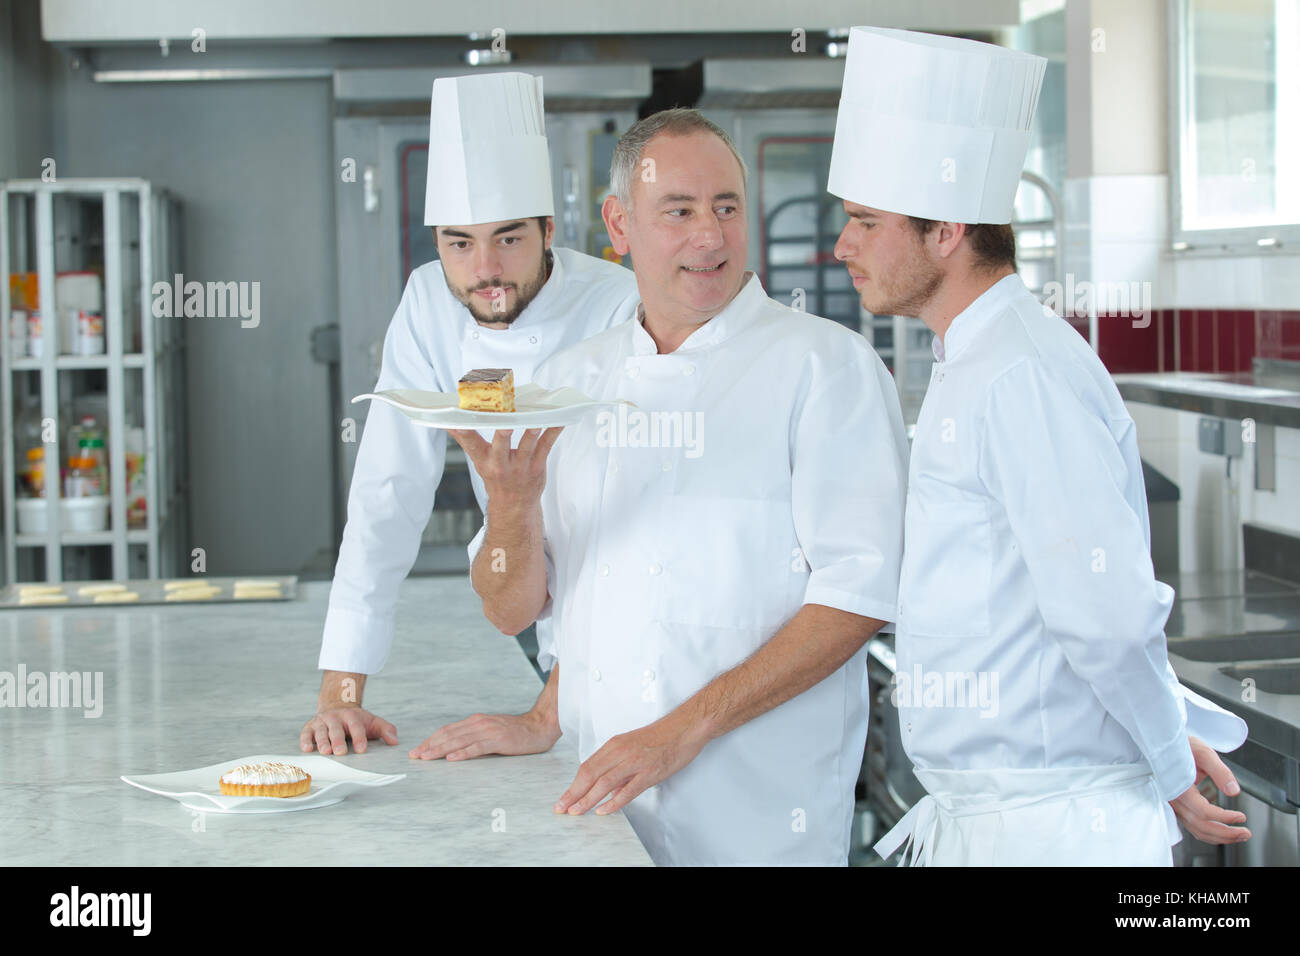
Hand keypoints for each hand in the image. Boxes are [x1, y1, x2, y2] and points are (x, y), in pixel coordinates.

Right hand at [300, 704, 397, 755]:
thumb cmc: (356, 720)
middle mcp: (335, 718)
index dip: (359, 737)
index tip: (362, 750)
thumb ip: (385, 729)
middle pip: (336, 729)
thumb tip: (395, 741)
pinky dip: (306, 740)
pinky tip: (307, 749)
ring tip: (325, 752)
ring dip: (322, 742)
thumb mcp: (372, 721)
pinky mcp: (310, 727)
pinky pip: (306, 734)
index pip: (356, 727)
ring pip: (321, 732)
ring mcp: (322, 722)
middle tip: (341, 752)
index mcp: (351, 716)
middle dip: (338, 740)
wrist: (336, 705)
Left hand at [409, 710, 560, 759]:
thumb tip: (456, 747)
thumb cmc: (516, 732)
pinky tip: (452, 759)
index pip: (448, 730)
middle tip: (415, 755)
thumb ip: (475, 735)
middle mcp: (479, 723)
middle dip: (430, 745)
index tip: (418, 749)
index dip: (431, 740)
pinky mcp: (499, 740)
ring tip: (426, 757)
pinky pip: (477, 747)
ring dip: (440, 750)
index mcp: (476, 721)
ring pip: (459, 741)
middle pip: (449, 735)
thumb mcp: (491, 730)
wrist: (539, 726)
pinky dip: (463, 753)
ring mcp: (489, 731)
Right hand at [446, 427, 563, 510]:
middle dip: (502, 434)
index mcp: (484, 460)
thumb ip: (465, 439)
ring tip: (537, 419)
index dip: (464, 433)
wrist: (514, 506)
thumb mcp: (478, 460)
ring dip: (532, 432)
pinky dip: (553, 433)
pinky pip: (546, 446)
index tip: (457, 421)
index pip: (471, 444)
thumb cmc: (495, 476)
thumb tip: (448, 422)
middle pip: (501, 445)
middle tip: (505, 422)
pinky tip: (559, 420)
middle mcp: (501, 464)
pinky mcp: (537, 466)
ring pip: (527, 445)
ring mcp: (521, 466)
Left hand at [553, 717, 706, 816]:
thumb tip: (608, 788)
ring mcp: (635, 762)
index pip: (587, 767)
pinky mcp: (650, 772)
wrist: (685, 727)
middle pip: (590, 775)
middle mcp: (621, 752)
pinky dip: (613, 802)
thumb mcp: (633, 746)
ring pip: (604, 783)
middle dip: (573, 794)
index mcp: (615, 744)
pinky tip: (603, 810)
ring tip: (576, 812)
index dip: (573, 785)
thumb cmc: (661, 735)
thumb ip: (619, 766)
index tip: (564, 798)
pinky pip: (628, 790)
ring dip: (587, 799)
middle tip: (561, 808)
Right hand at [1168, 735, 1250, 843]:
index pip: (1203, 811)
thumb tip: (1234, 791)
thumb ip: (1220, 772)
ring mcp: (1175, 804)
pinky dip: (1209, 833)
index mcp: (1179, 787)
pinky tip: (1222, 831)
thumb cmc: (1181, 746)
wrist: (1164, 744)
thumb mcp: (1203, 752)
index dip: (1224, 817)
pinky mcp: (1179, 806)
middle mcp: (1175, 799)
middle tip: (1245, 832)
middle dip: (1225, 833)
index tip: (1241, 816)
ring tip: (1238, 835)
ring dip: (1219, 837)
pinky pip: (1193, 825)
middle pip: (1200, 825)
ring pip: (1196, 829)